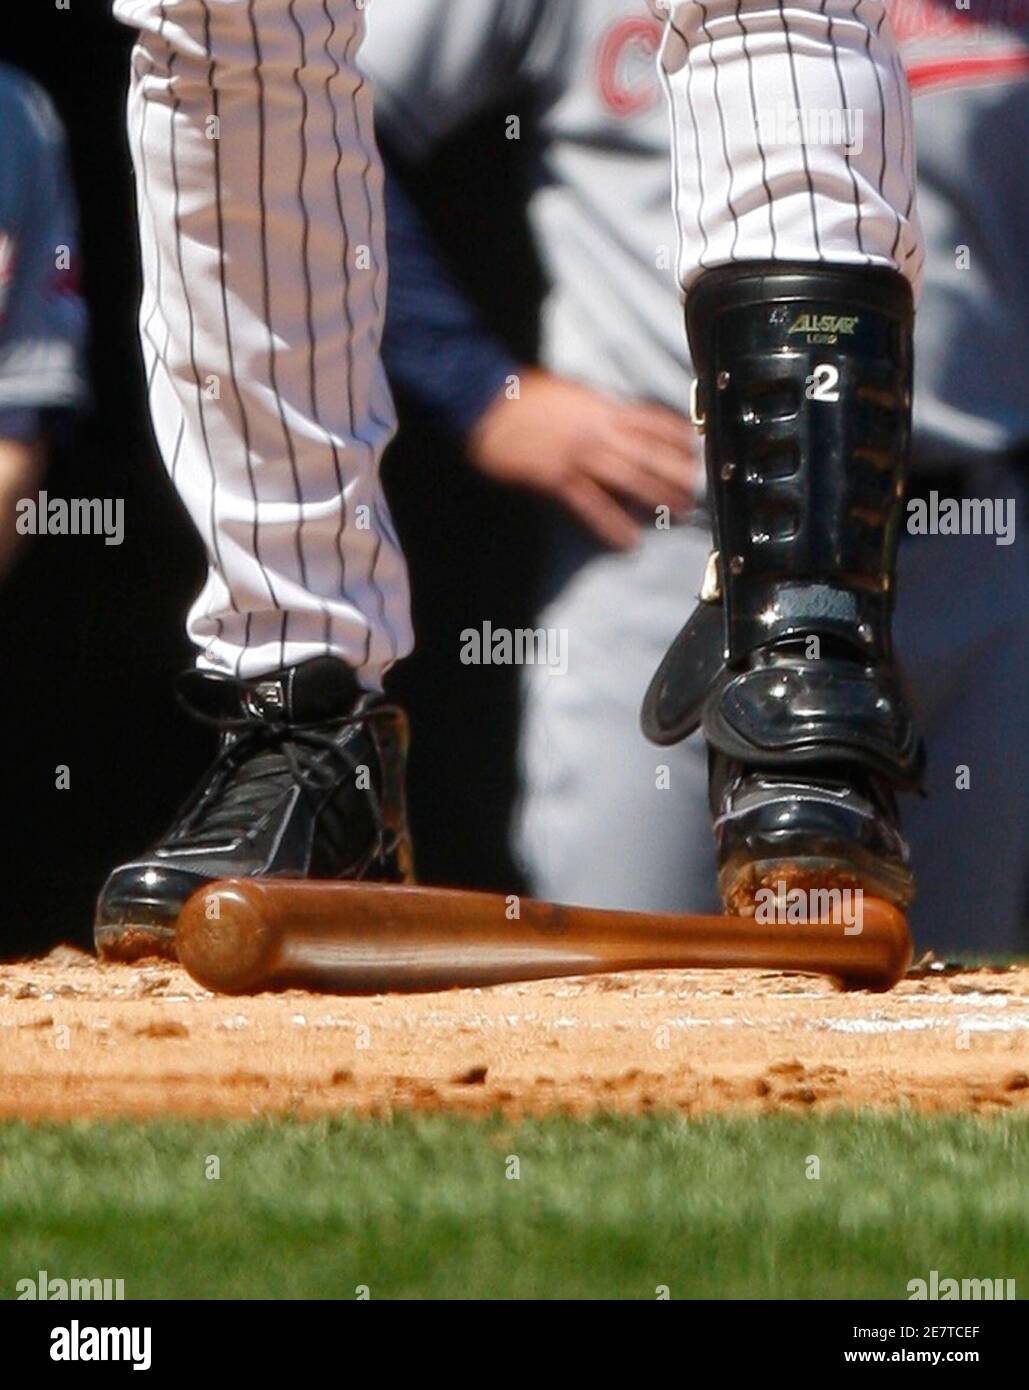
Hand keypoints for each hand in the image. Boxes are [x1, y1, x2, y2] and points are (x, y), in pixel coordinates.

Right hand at [467, 369, 699, 549]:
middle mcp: (596, 429)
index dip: (676, 435)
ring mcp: (578, 453)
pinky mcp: (556, 476)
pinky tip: (628, 540)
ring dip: (656, 495)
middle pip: (647, 452)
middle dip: (676, 470)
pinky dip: (611, 523)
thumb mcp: (571, 394)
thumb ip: (598, 410)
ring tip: (677, 511)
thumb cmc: (523, 396)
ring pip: (628, 477)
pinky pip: (591, 504)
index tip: (696, 447)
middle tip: (698, 488)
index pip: (649, 420)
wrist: (486, 400)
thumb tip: (619, 422)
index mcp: (600, 407)